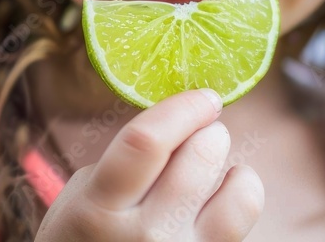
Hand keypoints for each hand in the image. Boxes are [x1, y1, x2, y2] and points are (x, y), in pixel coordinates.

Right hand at [35, 89, 263, 241]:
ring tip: (222, 167)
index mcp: (99, 209)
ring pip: (238, 201)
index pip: (147, 142)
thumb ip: (127, 161)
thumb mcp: (84, 196)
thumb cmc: (85, 238)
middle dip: (210, 133)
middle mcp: (143, 239)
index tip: (204, 97)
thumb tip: (181, 124)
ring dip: (235, 170)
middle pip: (199, 161)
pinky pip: (240, 228)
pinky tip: (223, 200)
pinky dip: (239, 202)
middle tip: (207, 131)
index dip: (183, 109)